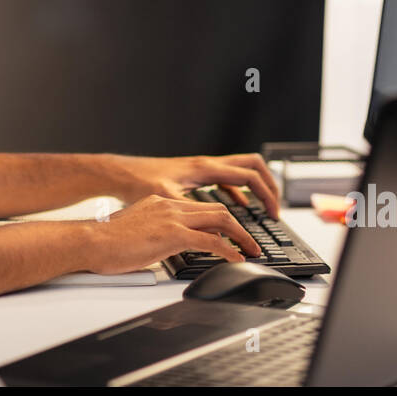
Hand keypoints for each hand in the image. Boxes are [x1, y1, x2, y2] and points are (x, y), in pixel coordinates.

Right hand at [85, 195, 261, 274]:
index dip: (219, 220)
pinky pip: (211, 241)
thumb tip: (164, 249)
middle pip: (216, 209)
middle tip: (249, 241)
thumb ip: (154, 234)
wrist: (90, 241)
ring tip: (251, 250)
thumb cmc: (105, 241)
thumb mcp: (136, 231)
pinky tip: (236, 259)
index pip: (200, 207)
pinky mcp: (173, 235)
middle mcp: (169, 205)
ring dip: (241, 236)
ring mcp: (173, 218)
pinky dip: (229, 250)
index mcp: (160, 202)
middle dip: (238, 225)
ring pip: (220, 220)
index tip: (229, 232)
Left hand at [110, 153, 280, 217]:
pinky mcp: (195, 175)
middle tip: (275, 209)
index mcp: (205, 168)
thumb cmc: (138, 182)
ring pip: (241, 171)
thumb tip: (214, 231)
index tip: (272, 216)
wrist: (120, 174)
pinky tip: (238, 206)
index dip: (266, 196)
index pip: (249, 176)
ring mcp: (202, 168)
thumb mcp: (166, 199)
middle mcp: (207, 164)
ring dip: (256, 187)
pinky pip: (226, 179)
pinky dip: (238, 191)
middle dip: (270, 186)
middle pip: (253, 166)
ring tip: (263, 209)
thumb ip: (192, 213)